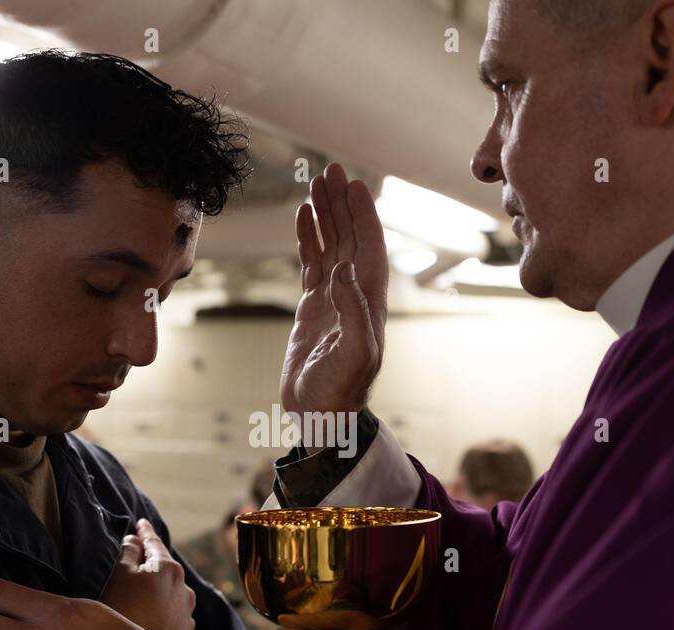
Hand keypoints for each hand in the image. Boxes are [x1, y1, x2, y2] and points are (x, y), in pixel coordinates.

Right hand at [100, 518, 195, 629]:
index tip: (141, 522)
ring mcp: (187, 611)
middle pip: (164, 568)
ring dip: (158, 588)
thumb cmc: (121, 610)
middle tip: (137, 557)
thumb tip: (136, 539)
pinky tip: (149, 614)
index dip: (145, 531)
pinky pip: (173, 612)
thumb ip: (129, 551)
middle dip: (151, 562)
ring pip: (171, 591)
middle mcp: (184, 587)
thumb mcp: (119, 574)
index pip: (154, 542)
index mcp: (169, 568)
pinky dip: (162, 608)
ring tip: (140, 593)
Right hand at [281, 163, 388, 420]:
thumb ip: (354, 312)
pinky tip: (304, 218)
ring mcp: (334, 299)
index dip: (361, 215)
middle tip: (331, 170)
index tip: (352, 185)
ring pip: (331, 246)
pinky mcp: (314, 308)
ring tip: (316, 184)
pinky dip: (310, 239)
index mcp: (369, 301)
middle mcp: (355, 294)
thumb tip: (345, 269)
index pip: (368, 247)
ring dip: (326, 215)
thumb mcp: (354, 354)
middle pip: (350, 238)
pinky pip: (313, 264)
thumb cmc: (341, 391)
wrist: (321, 415)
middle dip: (342, 204)